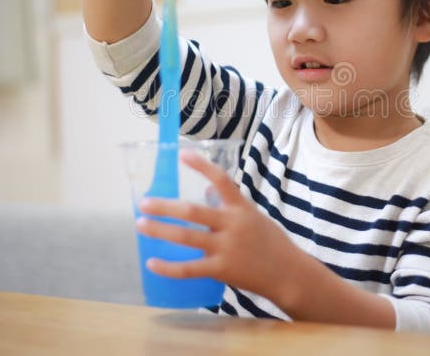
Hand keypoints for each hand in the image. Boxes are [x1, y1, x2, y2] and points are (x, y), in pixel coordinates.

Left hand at [136, 150, 302, 303]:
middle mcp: (232, 225)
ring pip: (186, 238)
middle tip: (144, 202)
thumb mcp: (254, 217)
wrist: (288, 274)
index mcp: (241, 208)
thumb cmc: (271, 242)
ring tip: (141, 224)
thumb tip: (207, 193)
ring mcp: (226, 248)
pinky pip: (189, 269)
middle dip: (165, 206)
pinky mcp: (221, 270)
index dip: (202, 166)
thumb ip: (230, 207)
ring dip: (160, 230)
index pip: (221, 180)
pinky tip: (151, 262)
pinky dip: (168, 267)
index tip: (182, 154)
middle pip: (193, 212)